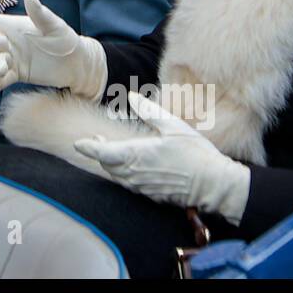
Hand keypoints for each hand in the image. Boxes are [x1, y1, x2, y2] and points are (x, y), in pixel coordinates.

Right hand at [0, 0, 106, 97]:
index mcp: (16, 26)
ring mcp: (12, 58)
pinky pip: (2, 77)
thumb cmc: (67, 41)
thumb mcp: (56, 26)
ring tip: (3, 70)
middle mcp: (11, 41)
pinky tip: (0, 84)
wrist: (77, 66)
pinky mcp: (17, 74)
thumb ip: (41, 15)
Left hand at [74, 91, 250, 224]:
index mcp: (136, 156)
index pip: (102, 153)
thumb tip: (132, 97)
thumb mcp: (173, 127)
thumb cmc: (195, 154)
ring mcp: (143, 187)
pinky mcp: (152, 195)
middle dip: (99, 152)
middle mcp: (135, 174)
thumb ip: (150, 112)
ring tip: (111, 150)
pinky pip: (130, 184)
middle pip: (107, 165)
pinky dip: (124, 173)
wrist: (214, 186)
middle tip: (97, 140)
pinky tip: (132, 166)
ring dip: (111, 163)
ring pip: (117, 176)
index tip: (78, 143)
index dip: (88, 147)